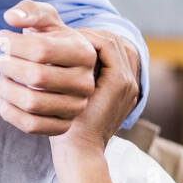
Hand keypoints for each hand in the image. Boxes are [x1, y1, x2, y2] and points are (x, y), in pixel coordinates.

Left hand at [0, 0, 97, 136]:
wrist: (59, 72)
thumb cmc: (50, 43)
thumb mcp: (46, 22)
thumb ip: (31, 10)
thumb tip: (12, 18)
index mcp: (84, 53)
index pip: (42, 49)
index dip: (13, 44)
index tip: (2, 39)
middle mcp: (85, 82)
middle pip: (36, 77)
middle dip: (8, 66)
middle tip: (0, 60)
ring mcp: (76, 107)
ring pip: (32, 103)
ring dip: (6, 89)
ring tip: (1, 79)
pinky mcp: (62, 125)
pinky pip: (31, 125)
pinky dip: (9, 112)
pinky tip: (3, 99)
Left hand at [49, 31, 140, 158]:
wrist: (77, 150)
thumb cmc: (66, 124)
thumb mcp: (71, 95)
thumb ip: (70, 74)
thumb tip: (51, 50)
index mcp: (122, 85)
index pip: (113, 48)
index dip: (90, 38)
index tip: (65, 38)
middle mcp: (131, 82)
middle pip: (116, 41)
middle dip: (89, 33)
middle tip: (63, 32)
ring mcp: (129, 82)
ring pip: (114, 42)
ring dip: (89, 35)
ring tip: (65, 37)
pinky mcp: (121, 83)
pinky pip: (110, 49)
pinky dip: (90, 41)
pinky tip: (69, 45)